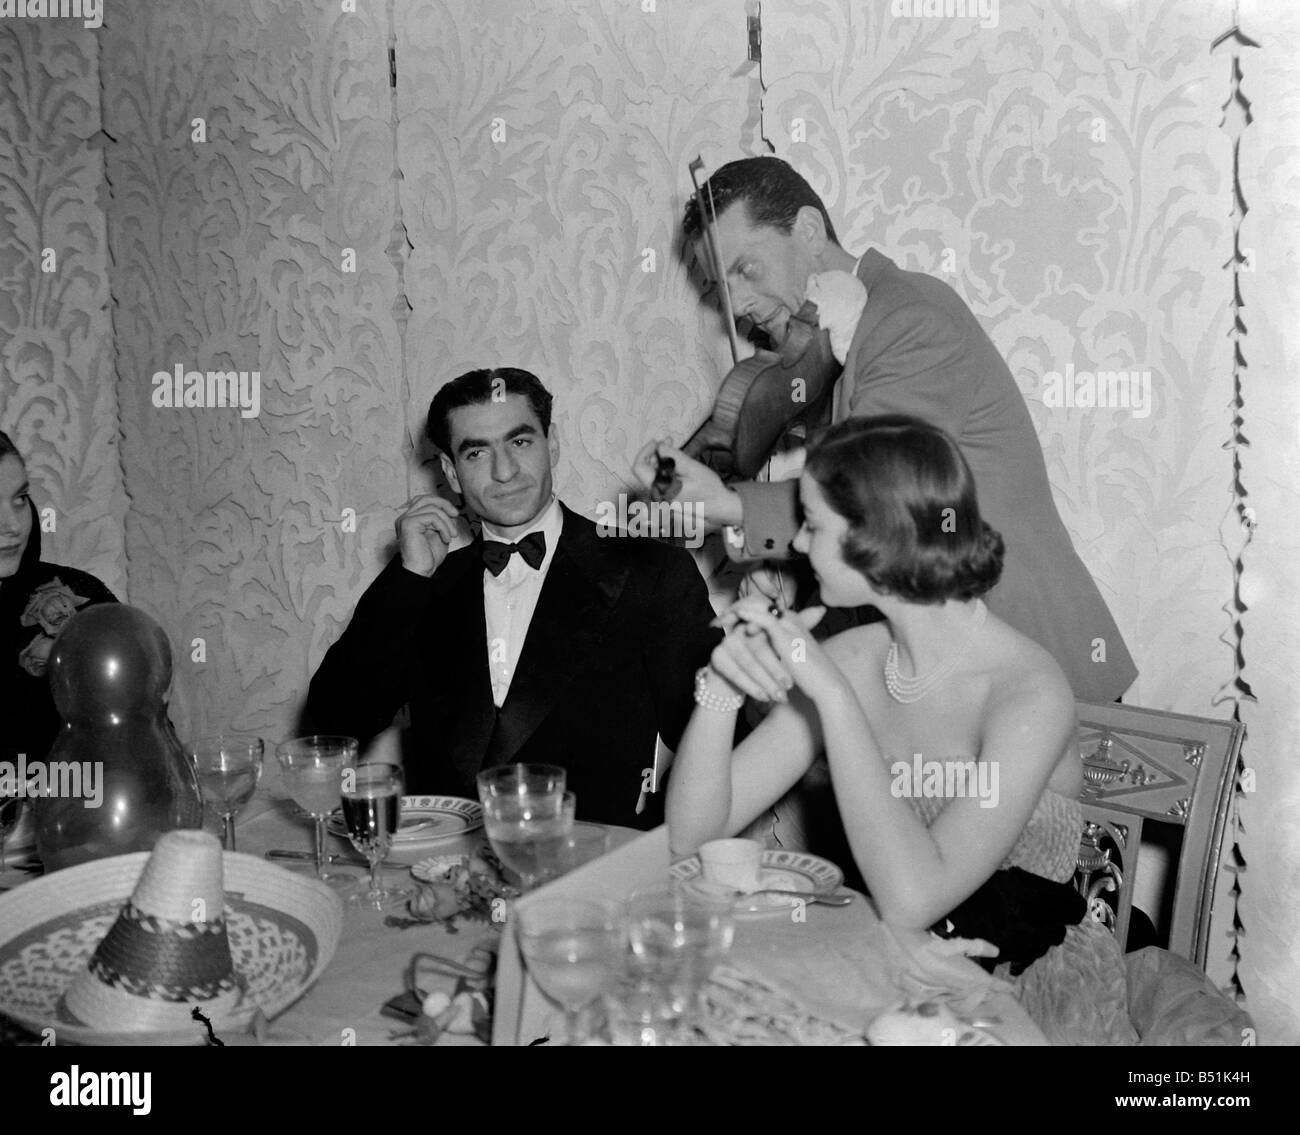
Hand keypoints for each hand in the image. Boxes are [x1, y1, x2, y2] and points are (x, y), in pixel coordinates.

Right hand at [396, 494, 471, 576]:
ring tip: (451, 535)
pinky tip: (445, 538)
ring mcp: (405, 520)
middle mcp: (406, 518)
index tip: (454, 513)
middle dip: (444, 504)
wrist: (421, 571)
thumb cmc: (428, 557)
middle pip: (426, 498)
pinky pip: (432, 517)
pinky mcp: (408, 524)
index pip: (425, 500)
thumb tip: (450, 510)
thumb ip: (443, 520)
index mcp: (412, 519)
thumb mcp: (440, 533)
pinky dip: (443, 527)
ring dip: (447, 522)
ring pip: (432, 508)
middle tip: (455, 515)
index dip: (441, 503)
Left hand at [631, 438, 742, 527]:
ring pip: (654, 473)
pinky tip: (676, 460)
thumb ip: (672, 456)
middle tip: (668, 440)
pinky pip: (661, 479)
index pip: (639, 468)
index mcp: (661, 489)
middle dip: (655, 453)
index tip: (657, 442)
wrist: (720, 506)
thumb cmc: (708, 489)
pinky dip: (666, 467)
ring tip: (673, 446)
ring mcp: (663, 497)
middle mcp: (658, 495)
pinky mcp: (669, 496)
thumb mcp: (691, 467)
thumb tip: (659, 446)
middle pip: (646, 470)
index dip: (645, 451)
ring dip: (661, 459)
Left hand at [711, 596, 844, 704]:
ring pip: (760, 608)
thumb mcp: (792, 656)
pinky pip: (765, 619)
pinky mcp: (786, 636)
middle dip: (737, 608)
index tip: (727, 617)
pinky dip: (749, 617)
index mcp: (794, 621)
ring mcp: (790, 625)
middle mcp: (792, 619)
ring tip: (722, 618)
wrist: (827, 684)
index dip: (745, 610)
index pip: (764, 608)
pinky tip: (737, 618)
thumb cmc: (811, 674)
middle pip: (760, 604)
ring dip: (739, 611)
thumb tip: (760, 652)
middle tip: (719, 616)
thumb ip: (778, 649)